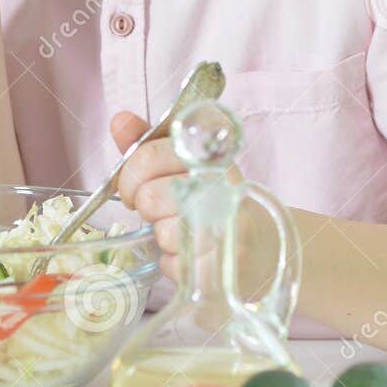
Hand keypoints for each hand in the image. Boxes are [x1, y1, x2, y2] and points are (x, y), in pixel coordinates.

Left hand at [113, 108, 246, 284]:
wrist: (266, 244)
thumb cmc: (217, 202)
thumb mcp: (186, 167)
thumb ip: (149, 146)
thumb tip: (119, 121)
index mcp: (208, 156)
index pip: (148, 156)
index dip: (129, 177)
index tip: (132, 190)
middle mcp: (222, 186)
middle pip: (149, 197)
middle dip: (148, 210)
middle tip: (163, 213)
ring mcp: (228, 228)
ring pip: (163, 233)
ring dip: (164, 239)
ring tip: (185, 233)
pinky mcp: (226, 264)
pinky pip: (175, 265)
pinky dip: (176, 264)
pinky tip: (195, 255)